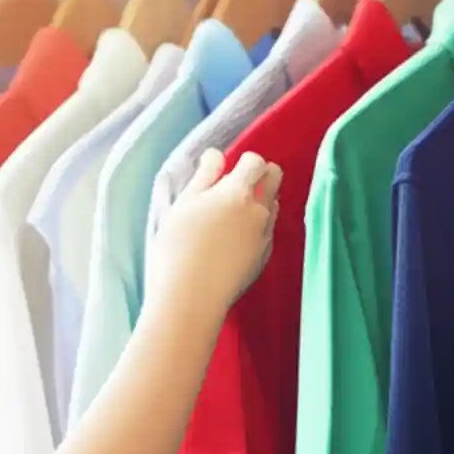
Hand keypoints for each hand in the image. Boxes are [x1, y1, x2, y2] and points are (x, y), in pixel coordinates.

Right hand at [147, 149, 280, 312]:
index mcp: (238, 192)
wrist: (191, 298)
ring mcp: (265, 235)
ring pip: (273, 205)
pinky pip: (267, 231)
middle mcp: (260, 211)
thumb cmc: (178, 248)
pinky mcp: (264, 257)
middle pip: (275, 177)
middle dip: (259, 175)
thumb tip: (216, 155)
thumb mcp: (183, 205)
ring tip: (229, 217)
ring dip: (259, 202)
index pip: (256, 161)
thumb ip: (204, 176)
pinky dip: (255, 227)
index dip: (242, 162)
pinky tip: (231, 241)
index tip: (225, 172)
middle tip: (233, 188)